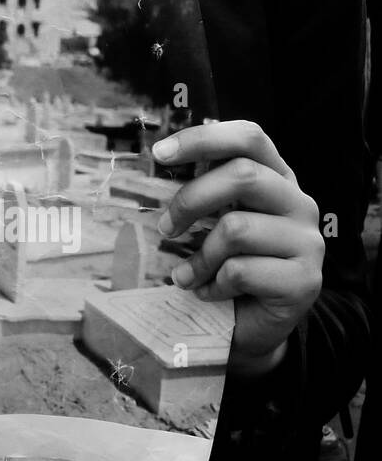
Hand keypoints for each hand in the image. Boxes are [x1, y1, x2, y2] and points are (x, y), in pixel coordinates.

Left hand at [152, 121, 322, 378]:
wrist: (249, 323)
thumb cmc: (224, 262)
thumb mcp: (210, 220)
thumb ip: (199, 193)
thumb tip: (152, 170)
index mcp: (276, 177)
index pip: (249, 137)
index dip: (203, 138)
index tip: (159, 154)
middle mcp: (299, 202)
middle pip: (242, 176)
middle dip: (190, 200)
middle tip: (165, 227)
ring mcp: (308, 241)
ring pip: (236, 228)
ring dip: (199, 256)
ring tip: (187, 274)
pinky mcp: (305, 280)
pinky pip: (240, 271)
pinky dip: (212, 283)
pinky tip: (209, 292)